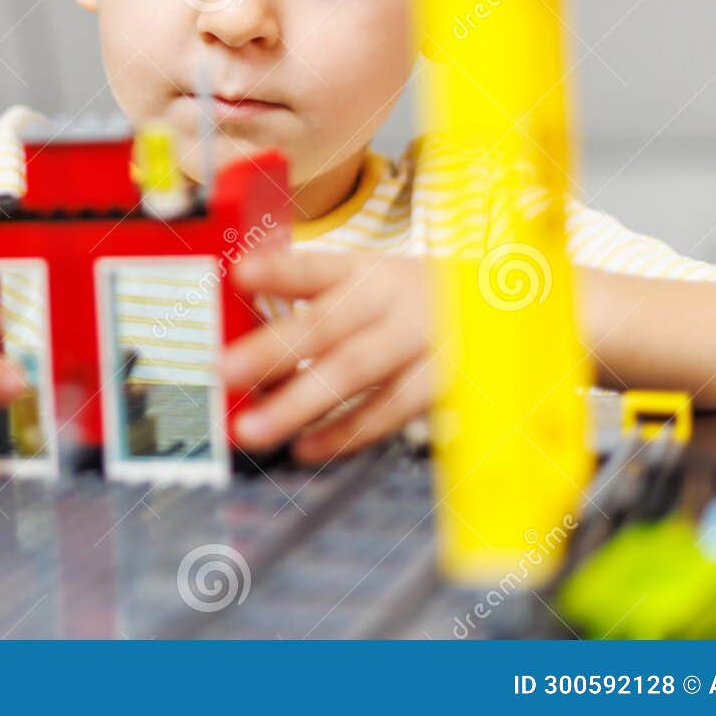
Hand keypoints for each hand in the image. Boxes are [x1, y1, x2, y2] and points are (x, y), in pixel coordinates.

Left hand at [221, 249, 433, 464]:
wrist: (491, 310)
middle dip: (272, 350)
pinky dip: (342, 434)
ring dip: (298, 404)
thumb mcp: (366, 283)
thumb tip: (236, 326)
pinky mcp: (439, 382)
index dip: (279, 271)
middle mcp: (392, 301)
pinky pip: (386, 413)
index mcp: (366, 270)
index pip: (316, 267)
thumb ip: (308, 302)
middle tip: (224, 370)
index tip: (238, 275)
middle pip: (328, 324)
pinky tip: (302, 448)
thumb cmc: (403, 302)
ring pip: (355, 372)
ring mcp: (419, 343)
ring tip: (252, 430)